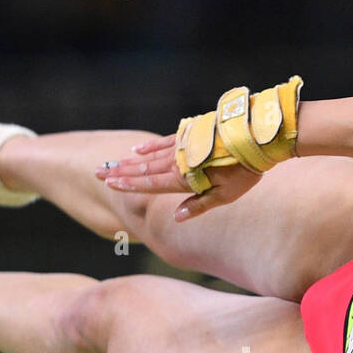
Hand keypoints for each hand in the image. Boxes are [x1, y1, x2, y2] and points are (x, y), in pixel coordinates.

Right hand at [93, 134, 261, 220]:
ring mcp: (183, 147)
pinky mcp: (191, 135)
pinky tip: (137, 150)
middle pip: (143, 169)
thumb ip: (198, 205)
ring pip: (150, 156)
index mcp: (184, 179)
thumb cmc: (243, 172)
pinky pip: (165, 142)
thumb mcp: (224, 196)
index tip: (109, 183)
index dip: (128, 184)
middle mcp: (178, 162)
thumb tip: (177, 217)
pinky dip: (150, 147)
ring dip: (129, 161)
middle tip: (97, 172)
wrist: (255, 138)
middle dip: (119, 172)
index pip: (149, 183)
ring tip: (111, 164)